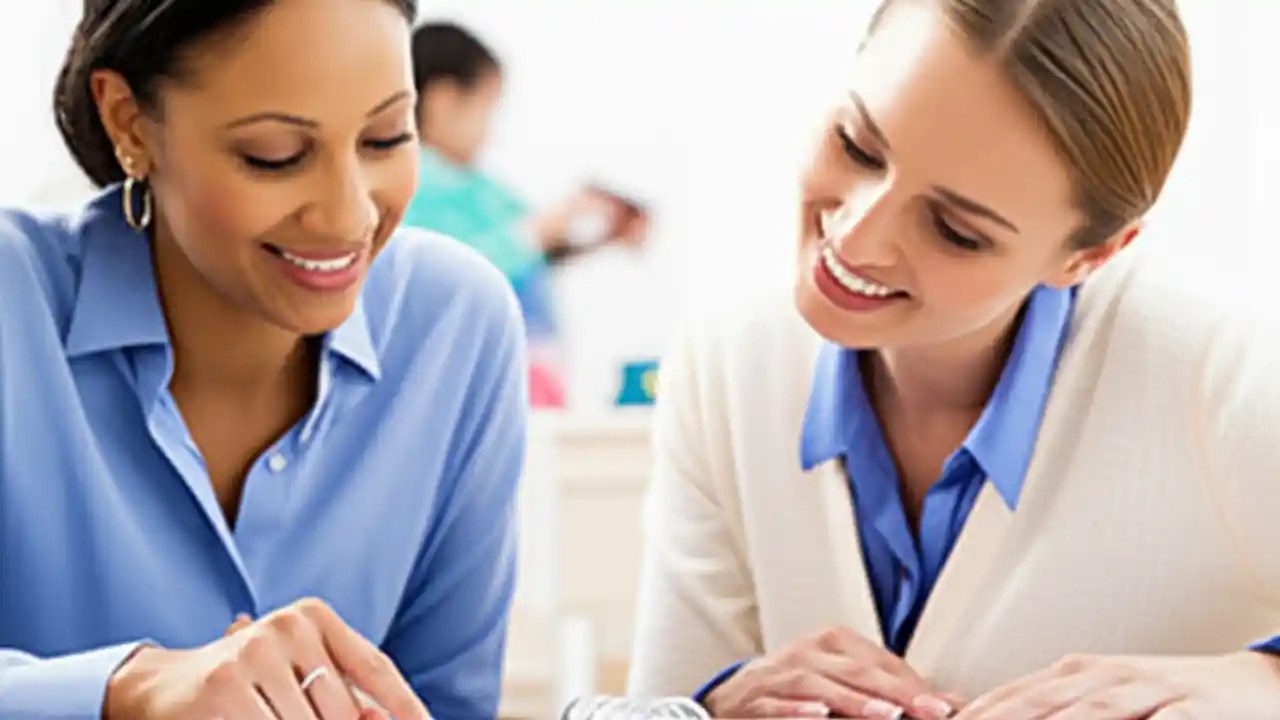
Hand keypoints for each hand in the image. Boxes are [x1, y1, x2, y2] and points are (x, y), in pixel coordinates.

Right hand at [104, 598, 429, 719]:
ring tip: (263, 716)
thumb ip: (343, 695)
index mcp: (312, 616)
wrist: (158, 688)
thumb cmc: (244, 685)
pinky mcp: (224, 690)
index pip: (374, 667)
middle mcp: (286, 626)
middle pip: (343, 710)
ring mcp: (253, 655)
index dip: (407, 705)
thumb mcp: (296, 677)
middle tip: (291, 715)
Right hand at [702, 626, 962, 718]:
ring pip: (820, 685)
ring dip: (854, 701)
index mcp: (832, 642)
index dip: (913, 684)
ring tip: (886, 715)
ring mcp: (779, 674)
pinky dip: (798, 710)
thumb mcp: (840, 682)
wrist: (731, 700)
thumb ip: (886, 691)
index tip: (946, 707)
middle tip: (931, 711)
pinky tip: (819, 715)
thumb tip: (954, 702)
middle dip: (897, 693)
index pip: (879, 661)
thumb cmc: (795, 690)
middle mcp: (807, 652)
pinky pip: (777, 703)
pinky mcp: (755, 699)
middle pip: (857, 670)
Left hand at [954, 651, 1279, 718]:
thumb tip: (993, 718)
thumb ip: (1054, 710)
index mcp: (1076, 675)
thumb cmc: (1167, 699)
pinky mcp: (1194, 708)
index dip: (975, 714)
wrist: (1254, 684)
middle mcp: (1105, 678)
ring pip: (1090, 714)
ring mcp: (1149, 690)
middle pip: (1038, 704)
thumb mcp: (1104, 701)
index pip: (1012, 696)